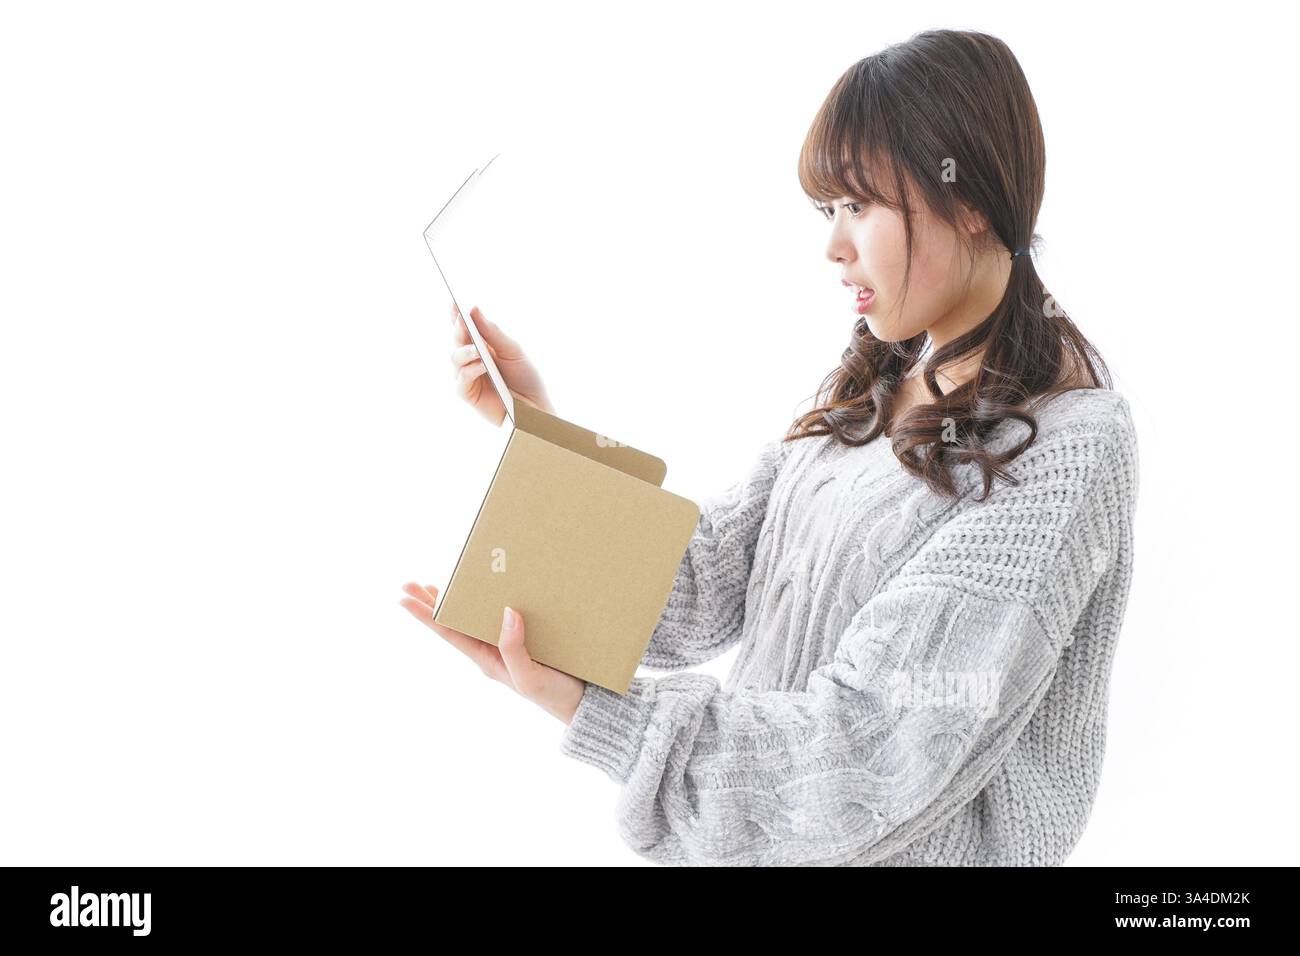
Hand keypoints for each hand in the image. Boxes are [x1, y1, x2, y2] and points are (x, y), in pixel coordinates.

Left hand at [399, 582, 586, 725]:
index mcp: (487, 659)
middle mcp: (494, 650)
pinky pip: (501, 617)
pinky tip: (484, 594)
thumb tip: (505, 611)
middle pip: (455, 623)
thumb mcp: (529, 677)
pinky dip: (487, 602)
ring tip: (434, 587)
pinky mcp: (529, 639)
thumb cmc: (556, 695)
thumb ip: (513, 648)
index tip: (405, 598)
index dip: (426, 615)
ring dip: (454, 602)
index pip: (449, 632)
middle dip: (432, 604)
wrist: (586, 705)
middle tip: (409, 585)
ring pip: (474, 618)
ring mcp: (509, 645)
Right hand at [448, 303, 554, 425]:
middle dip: (458, 329)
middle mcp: (473, 358)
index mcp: (483, 345)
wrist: (535, 408)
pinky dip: (470, 370)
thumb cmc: (526, 378)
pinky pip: (462, 380)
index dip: (457, 315)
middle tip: (461, 320)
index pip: (466, 327)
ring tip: (477, 349)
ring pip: (455, 358)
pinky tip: (481, 365)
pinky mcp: (468, 394)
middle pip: (458, 340)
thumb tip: (474, 309)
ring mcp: (469, 376)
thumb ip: (494, 334)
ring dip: (464, 351)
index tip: (454, 301)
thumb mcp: (513, 352)